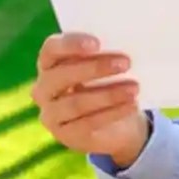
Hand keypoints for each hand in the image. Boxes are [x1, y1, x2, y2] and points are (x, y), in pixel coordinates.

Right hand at [31, 32, 149, 167]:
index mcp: (49, 63)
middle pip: (61, 76)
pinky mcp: (64, 135)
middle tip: (126, 62)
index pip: (52, 48)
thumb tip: (123, 45)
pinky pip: (88, 123)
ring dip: (108, 94)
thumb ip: (105, 55)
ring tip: (134, 88)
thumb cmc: (108, 83)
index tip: (97, 43)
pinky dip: (112, 112)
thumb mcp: (105, 67)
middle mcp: (43, 88)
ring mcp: (51, 114)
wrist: (116, 124)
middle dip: (95, 68)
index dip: (71, 44)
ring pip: (76, 103)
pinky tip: (132, 104)